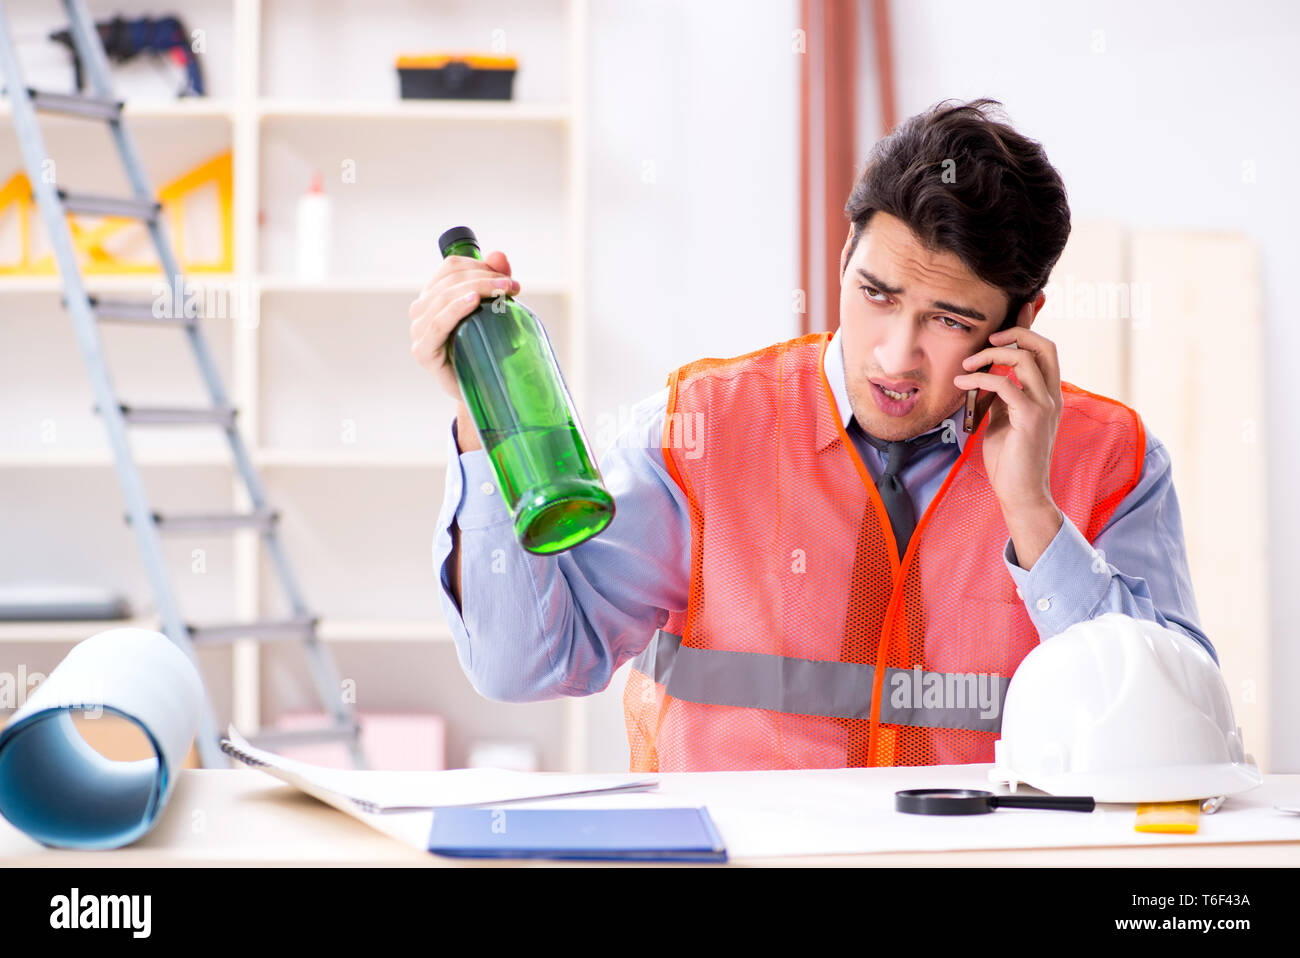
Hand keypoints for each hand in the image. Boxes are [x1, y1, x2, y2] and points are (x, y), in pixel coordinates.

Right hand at [409, 249, 518, 400]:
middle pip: (450, 281)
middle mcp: (421, 311)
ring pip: (445, 298)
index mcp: (434, 296)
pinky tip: (474, 301)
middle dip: (485, 278)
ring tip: (505, 292)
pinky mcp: (424, 352)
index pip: (451, 268)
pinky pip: (438, 325)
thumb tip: (499, 255)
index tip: (507, 276)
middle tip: (513, 286)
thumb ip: (494, 282)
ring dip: (479, 288)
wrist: (482, 390)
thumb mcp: (494, 311)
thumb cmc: (486, 349)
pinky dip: (455, 309)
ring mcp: (419, 332)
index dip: (479, 265)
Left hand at [952, 302, 1061, 518]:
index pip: (1045, 350)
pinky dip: (980, 378)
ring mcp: (1045, 405)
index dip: (1031, 325)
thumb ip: (1003, 395)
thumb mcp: (1004, 418)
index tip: (1018, 307)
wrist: (1021, 493)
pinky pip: (1005, 384)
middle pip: (1044, 345)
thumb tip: (987, 375)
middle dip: (1015, 332)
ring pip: (1026, 359)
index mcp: (1048, 394)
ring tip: (966, 365)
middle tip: (987, 339)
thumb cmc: (1010, 459)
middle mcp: (1052, 395)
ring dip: (990, 355)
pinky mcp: (1031, 418)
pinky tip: (962, 383)